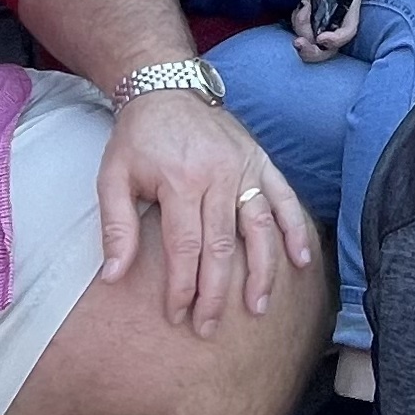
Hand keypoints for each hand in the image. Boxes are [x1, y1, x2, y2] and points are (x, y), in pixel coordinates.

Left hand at [97, 89, 312, 331]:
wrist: (167, 87)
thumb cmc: (137, 138)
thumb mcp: (112, 178)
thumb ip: (116, 227)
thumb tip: (114, 277)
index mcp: (181, 182)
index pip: (185, 246)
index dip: (183, 285)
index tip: (179, 315)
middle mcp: (218, 176)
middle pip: (223, 245)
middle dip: (217, 291)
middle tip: (210, 327)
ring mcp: (244, 167)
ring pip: (259, 227)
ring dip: (262, 270)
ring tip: (259, 306)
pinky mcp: (261, 161)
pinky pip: (284, 198)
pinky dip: (295, 229)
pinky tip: (301, 259)